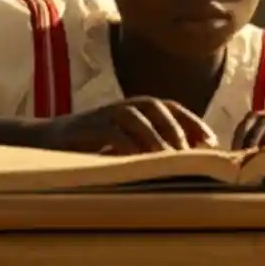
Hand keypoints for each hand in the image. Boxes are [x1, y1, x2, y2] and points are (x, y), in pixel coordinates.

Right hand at [40, 97, 217, 154]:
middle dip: (177, 128)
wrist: (52, 140)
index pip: (173, 107)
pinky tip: (136, 160)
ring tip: (168, 157)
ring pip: (136, 117)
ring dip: (154, 136)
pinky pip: (110, 132)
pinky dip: (126, 144)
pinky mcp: (88, 126)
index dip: (193, 121)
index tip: (212, 142)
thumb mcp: (130, 143)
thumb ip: (154, 146)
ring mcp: (106, 113)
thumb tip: (191, 160)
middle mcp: (126, 105)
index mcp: (139, 107)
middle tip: (190, 153)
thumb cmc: (97, 145)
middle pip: (157, 107)